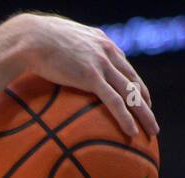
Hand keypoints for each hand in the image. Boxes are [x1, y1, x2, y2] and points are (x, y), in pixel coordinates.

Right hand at [6, 13, 157, 137]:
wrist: (31, 38)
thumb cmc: (36, 41)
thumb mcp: (60, 44)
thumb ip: (68, 55)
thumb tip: (59, 68)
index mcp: (102, 44)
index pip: (125, 68)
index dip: (136, 86)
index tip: (141, 101)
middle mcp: (108, 52)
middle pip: (134, 81)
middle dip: (145, 102)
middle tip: (152, 120)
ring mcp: (102, 64)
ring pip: (131, 93)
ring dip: (144, 114)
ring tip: (152, 132)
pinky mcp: (92, 77)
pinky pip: (114, 101)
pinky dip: (125, 117)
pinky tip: (132, 132)